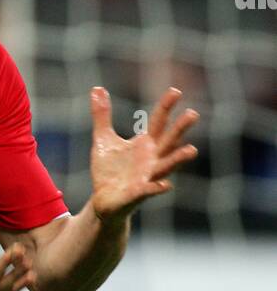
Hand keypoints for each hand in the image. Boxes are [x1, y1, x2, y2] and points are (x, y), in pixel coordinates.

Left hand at [90, 86, 198, 222]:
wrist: (103, 201)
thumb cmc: (108, 171)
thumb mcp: (103, 139)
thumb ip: (102, 115)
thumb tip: (97, 89)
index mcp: (145, 144)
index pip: (159, 121)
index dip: (166, 107)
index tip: (176, 91)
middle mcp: (151, 159)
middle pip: (168, 141)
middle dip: (180, 129)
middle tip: (193, 113)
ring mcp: (147, 177)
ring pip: (166, 166)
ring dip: (177, 159)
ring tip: (192, 150)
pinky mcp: (137, 194)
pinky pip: (149, 190)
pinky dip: (156, 187)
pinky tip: (165, 185)